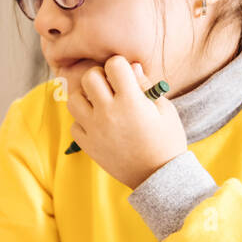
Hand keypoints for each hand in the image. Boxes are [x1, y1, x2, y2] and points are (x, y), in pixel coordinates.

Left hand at [65, 55, 187, 188]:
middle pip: (89, 77)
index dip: (120, 65)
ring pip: (73, 99)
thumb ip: (145, 85)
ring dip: (86, 97)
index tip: (124, 74)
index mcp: (131, 101)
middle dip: (100, 76)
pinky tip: (98, 124)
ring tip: (100, 104)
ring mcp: (94, 129)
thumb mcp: (164, 109)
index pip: (114, 65)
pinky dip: (82, 121)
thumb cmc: (167, 140)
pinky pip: (74, 124)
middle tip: (110, 86)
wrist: (159, 177)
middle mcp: (108, 112)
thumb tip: (131, 65)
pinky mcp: (87, 145)